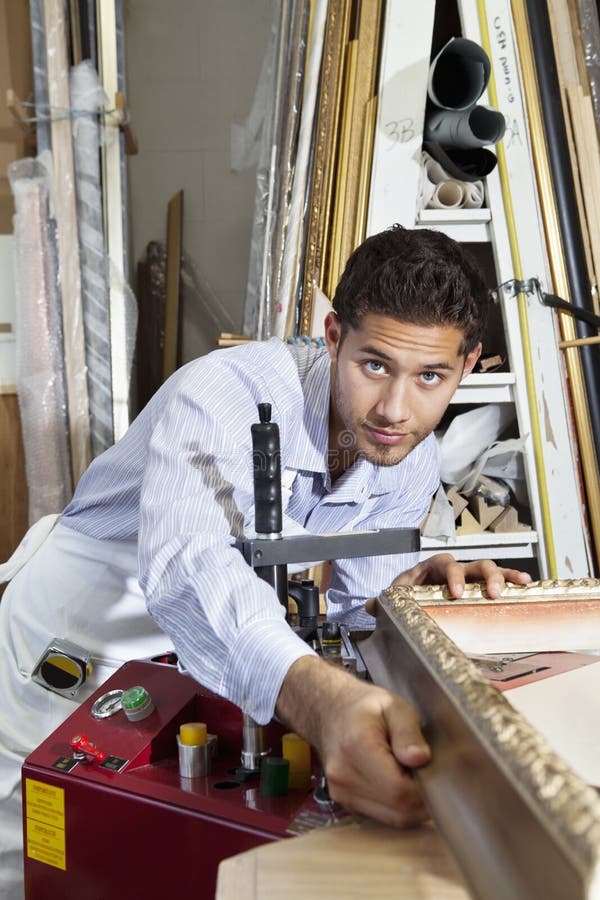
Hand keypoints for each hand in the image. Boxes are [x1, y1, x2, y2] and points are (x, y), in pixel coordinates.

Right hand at [276, 656, 430, 826]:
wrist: (329, 710)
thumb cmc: (363, 706)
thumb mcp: (394, 706)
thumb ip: (408, 732)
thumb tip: (420, 759)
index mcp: (357, 747)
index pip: (399, 789)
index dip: (425, 787)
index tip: (434, 771)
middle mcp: (344, 775)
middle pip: (399, 810)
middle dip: (422, 798)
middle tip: (428, 773)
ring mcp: (341, 792)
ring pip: (393, 819)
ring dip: (412, 805)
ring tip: (412, 776)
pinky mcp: (343, 801)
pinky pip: (382, 817)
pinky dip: (398, 807)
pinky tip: (399, 783)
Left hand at [392, 552, 531, 598]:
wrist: (414, 596)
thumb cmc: (408, 593)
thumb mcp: (396, 596)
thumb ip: (385, 601)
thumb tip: (372, 605)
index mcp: (433, 567)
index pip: (446, 564)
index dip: (452, 575)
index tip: (456, 593)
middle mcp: (455, 569)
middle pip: (474, 564)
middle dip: (486, 576)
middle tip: (492, 594)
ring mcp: (470, 577)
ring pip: (490, 570)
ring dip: (504, 577)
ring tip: (519, 585)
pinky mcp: (480, 588)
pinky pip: (500, 581)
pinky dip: (513, 580)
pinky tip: (527, 585)